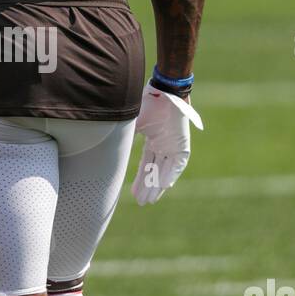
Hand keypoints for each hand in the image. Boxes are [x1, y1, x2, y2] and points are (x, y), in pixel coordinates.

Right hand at [131, 85, 203, 205]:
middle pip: (154, 171)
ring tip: (151, 200)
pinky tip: (164, 186)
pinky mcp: (182, 145)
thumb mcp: (133, 124)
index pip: (145, 165)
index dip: (139, 180)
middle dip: (147, 187)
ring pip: (165, 171)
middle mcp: (163, 146)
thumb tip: (112, 151)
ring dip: (158, 185)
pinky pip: (177, 164)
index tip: (132, 194)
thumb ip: (126, 139)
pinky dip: (171, 174)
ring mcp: (173, 146)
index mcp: (152, 140)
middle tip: (142, 203)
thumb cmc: (147, 104)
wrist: (165, 92)